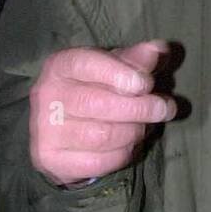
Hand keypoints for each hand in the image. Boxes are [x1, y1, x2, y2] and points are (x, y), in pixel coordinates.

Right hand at [30, 40, 176, 186]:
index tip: (146, 84)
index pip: (86, 64)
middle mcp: (47, 95)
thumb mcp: (112, 68)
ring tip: (146, 126)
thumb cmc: (92, 88)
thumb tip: (158, 49)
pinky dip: (124, 153)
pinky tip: (131, 143)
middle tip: (165, 109)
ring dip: (135, 132)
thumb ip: (135, 59)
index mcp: (60, 65)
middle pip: (98, 103)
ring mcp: (45, 130)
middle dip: (140, 108)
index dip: (119, 74)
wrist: (57, 127)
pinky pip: (99, 162)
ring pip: (103, 135)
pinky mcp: (51, 159)